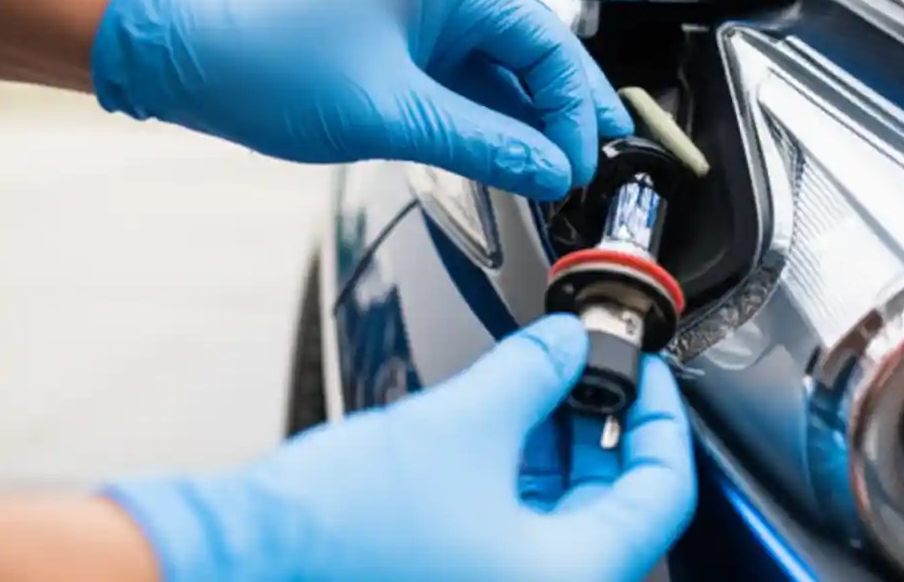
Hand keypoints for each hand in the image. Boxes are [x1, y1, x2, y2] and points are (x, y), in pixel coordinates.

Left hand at [90, 0, 632, 198]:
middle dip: (564, 113)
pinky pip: (464, 85)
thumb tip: (549, 170)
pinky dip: (488, 123)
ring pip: (500, 73)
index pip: (543, 41)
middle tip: (596, 162)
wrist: (179, 55)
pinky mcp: (401, 47)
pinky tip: (511, 158)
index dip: (574, 107)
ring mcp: (421, 18)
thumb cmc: (264, 60)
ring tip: (556, 172)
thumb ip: (483, 145)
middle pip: (532, 53)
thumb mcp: (390, 114)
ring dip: (527, 123)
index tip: (583, 161)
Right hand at [105, 315, 696, 580]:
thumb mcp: (462, 425)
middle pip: (617, 507)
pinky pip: (521, 532)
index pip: (662, 494)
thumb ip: (534, 373)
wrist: (240, 562)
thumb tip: (570, 345)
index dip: (661, 418)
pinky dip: (524, 479)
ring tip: (551, 383)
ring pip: (567, 521)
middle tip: (597, 369)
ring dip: (564, 450)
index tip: (647, 372)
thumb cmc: (337, 529)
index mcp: (571, 578)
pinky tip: (509, 424)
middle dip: (606, 428)